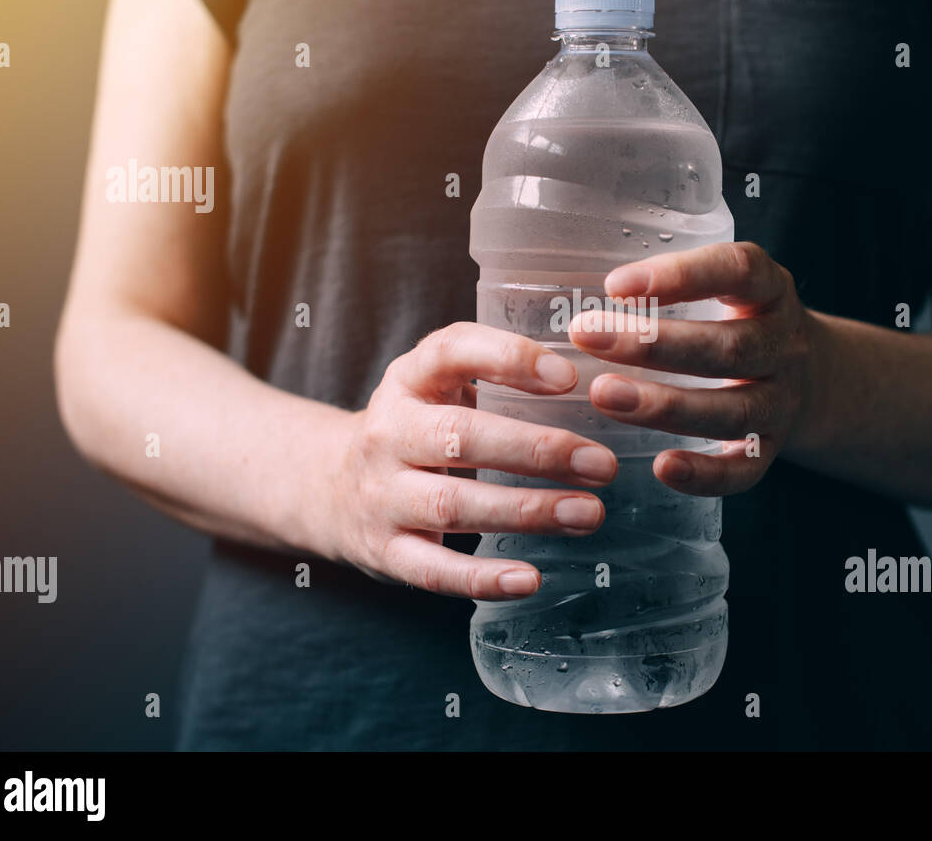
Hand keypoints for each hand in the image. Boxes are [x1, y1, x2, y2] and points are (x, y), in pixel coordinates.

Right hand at [330, 323, 617, 599]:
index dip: (508, 359)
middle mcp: (388, 432)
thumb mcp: (440, 384)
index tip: (568, 377)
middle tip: (601, 463)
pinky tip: (531, 579)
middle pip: (460, 437)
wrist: (330, 485)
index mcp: (409, 379)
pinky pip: (433, 571)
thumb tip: (596, 383)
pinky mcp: (384, 551)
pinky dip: (483, 579)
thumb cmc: (419, 426)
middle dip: (536, 450)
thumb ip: (499, 375)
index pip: (451, 351)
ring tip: (588, 514)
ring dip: (526, 511)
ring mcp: (381, 495)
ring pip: (453, 505)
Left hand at [569, 241, 813, 495]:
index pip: (738, 271)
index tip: (614, 284)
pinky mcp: (773, 449)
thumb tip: (566, 284)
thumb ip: (668, 283)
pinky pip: (745, 469)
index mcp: (769, 291)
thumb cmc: (739, 321)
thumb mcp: (726, 286)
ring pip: (731, 410)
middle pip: (727, 348)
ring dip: (665, 405)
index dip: (681, 276)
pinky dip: (705, 473)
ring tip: (604, 396)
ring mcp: (783, 401)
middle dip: (653, 345)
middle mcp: (783, 346)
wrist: (816, 377)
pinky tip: (662, 468)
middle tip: (585, 336)